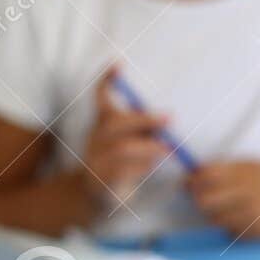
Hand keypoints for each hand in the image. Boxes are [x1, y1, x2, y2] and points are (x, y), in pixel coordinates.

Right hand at [82, 66, 178, 207]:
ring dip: (146, 146)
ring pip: (120, 148)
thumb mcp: (125, 143)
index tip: (117, 63)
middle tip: (169, 118)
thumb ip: (139, 130)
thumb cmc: (115, 164)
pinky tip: (150, 167)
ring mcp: (95, 159)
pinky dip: (139, 167)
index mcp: (102, 126)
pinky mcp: (101, 180)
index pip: (100, 99)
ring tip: (165, 148)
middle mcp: (96, 139)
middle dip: (144, 119)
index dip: (106, 81)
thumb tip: (167, 121)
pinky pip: (120, 171)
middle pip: (115, 123)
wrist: (89, 196)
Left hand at [187, 160, 259, 237]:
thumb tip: (193, 175)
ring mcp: (253, 213)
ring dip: (215, 216)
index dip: (192, 181)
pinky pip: (231, 232)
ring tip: (228, 210)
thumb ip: (226, 170)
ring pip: (215, 219)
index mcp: (245, 171)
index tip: (188, 184)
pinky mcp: (259, 231)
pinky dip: (232, 228)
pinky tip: (245, 220)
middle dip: (198, 201)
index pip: (205, 176)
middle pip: (204, 200)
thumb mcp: (255, 167)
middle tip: (202, 200)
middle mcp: (248, 191)